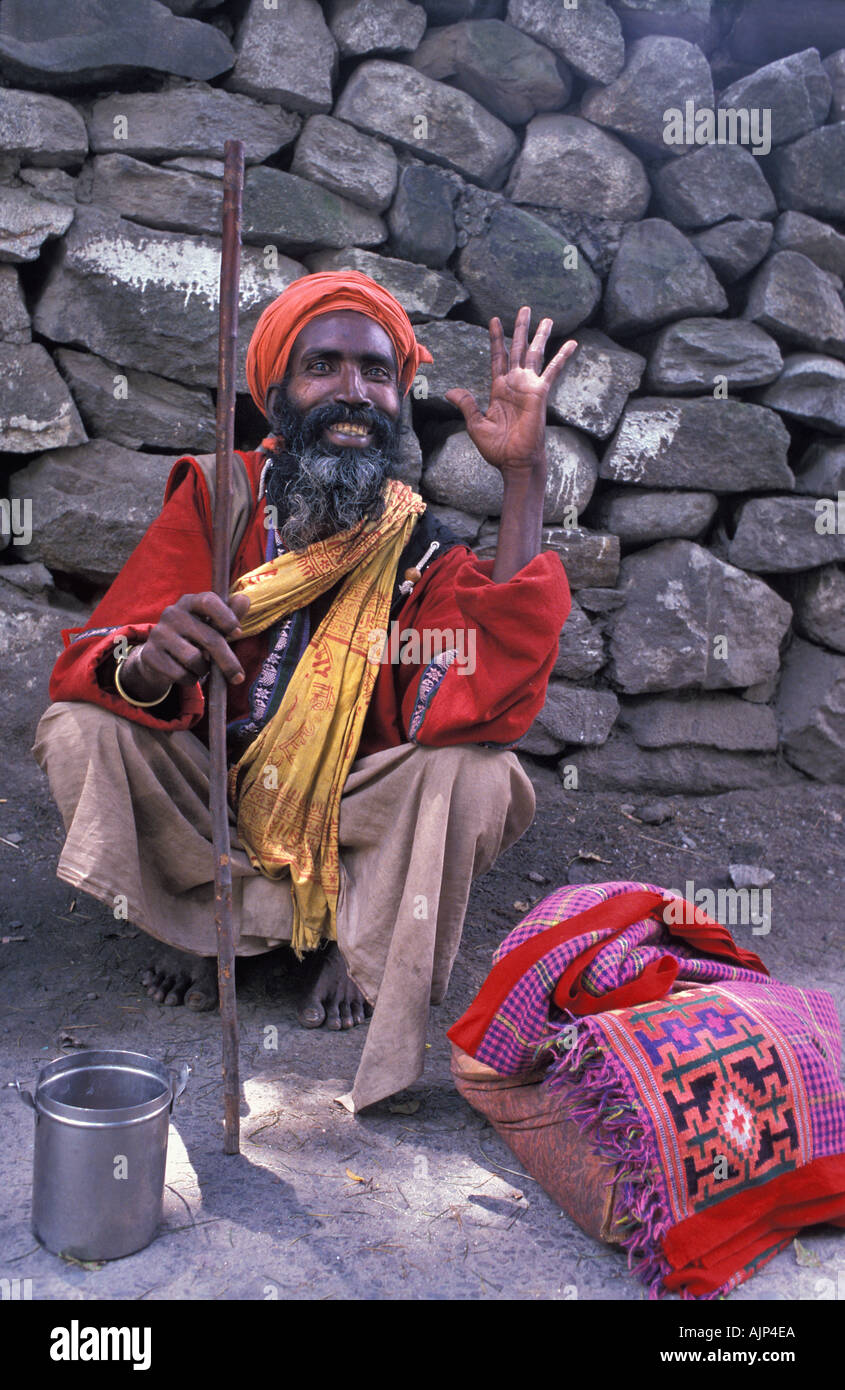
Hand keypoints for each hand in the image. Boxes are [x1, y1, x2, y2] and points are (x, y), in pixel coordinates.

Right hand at [119, 592, 250, 701]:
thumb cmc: (195, 637)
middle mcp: (172, 613)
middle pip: (209, 639)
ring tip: (201, 667)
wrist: (160, 656)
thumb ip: (230, 614)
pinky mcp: (150, 654)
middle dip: (228, 661)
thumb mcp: (213, 625)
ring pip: (195, 659)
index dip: (226, 616)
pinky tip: (188, 674)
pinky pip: (180, 674)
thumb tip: (245, 599)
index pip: (208, 601)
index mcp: (190, 602)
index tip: (238, 633)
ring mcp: (159, 633)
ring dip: (204, 670)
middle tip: (239, 677)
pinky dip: (190, 679)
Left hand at [444, 307, 577, 477]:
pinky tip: (572, 343)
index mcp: (499, 389)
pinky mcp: (540, 393)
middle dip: (520, 329)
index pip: (498, 357)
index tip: (494, 320)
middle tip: (524, 309)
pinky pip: (553, 370)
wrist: (514, 462)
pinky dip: (562, 356)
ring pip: (535, 354)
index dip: (496, 339)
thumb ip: (466, 404)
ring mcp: (528, 387)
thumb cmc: (497, 448)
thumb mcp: (475, 424)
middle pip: (518, 349)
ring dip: (540, 336)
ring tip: (546, 318)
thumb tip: (449, 391)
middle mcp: (515, 384)